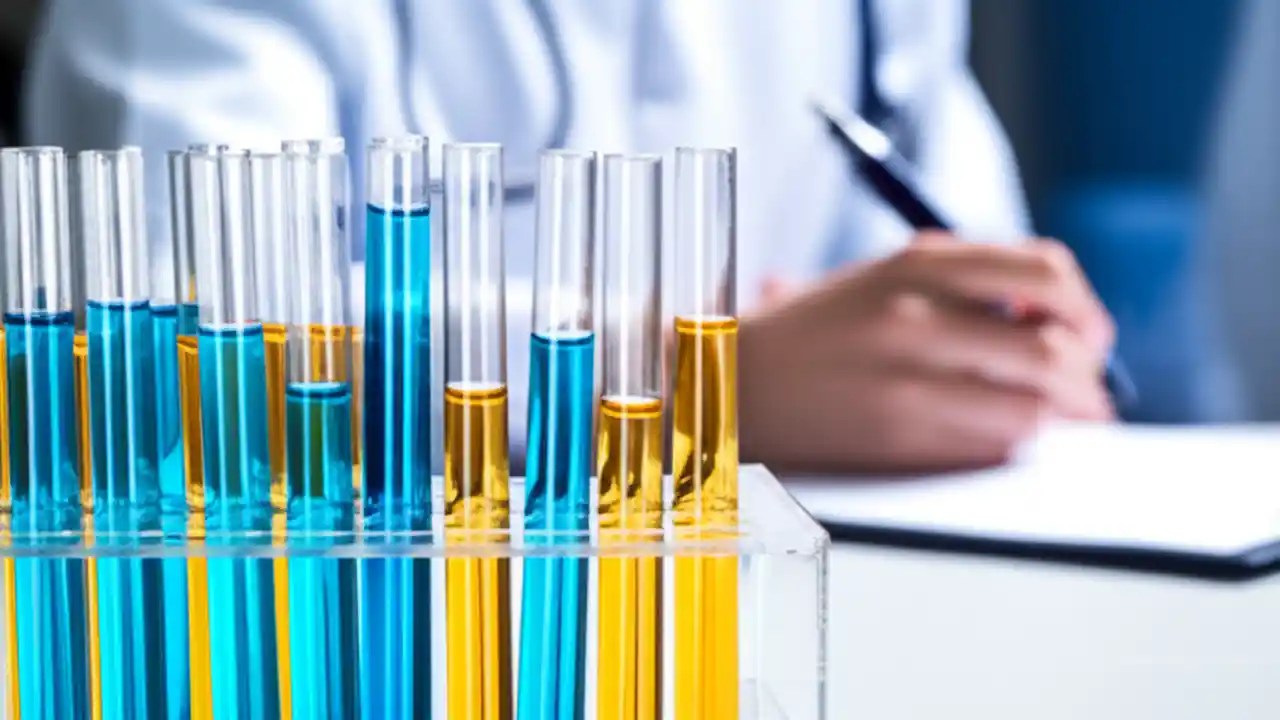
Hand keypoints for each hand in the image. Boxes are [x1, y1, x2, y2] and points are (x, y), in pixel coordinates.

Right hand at [740, 235, 1114, 471]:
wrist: (729, 383)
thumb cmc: (809, 335)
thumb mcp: (877, 280)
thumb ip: (958, 284)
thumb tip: (1050, 315)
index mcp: (915, 264)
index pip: (1046, 272)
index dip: (1084, 307)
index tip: (1088, 332)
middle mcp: (916, 314)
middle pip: (1055, 345)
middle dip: (1089, 376)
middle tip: (1091, 394)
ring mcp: (906, 377)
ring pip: (1035, 406)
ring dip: (1061, 421)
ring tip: (1059, 426)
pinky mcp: (896, 435)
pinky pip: (992, 445)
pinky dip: (1014, 447)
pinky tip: (1003, 442)